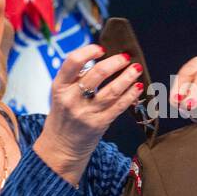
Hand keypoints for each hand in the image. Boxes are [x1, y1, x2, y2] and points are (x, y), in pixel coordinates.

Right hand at [33, 43, 142, 185]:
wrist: (60, 147)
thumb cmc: (64, 115)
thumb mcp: (60, 94)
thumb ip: (76, 78)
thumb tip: (103, 58)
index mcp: (59, 86)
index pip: (72, 61)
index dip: (88, 51)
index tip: (101, 48)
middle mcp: (71, 99)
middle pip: (97, 74)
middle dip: (115, 63)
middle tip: (125, 57)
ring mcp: (85, 113)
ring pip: (111, 90)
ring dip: (127, 77)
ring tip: (136, 68)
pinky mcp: (99, 124)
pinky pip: (119, 106)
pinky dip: (130, 94)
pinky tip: (138, 86)